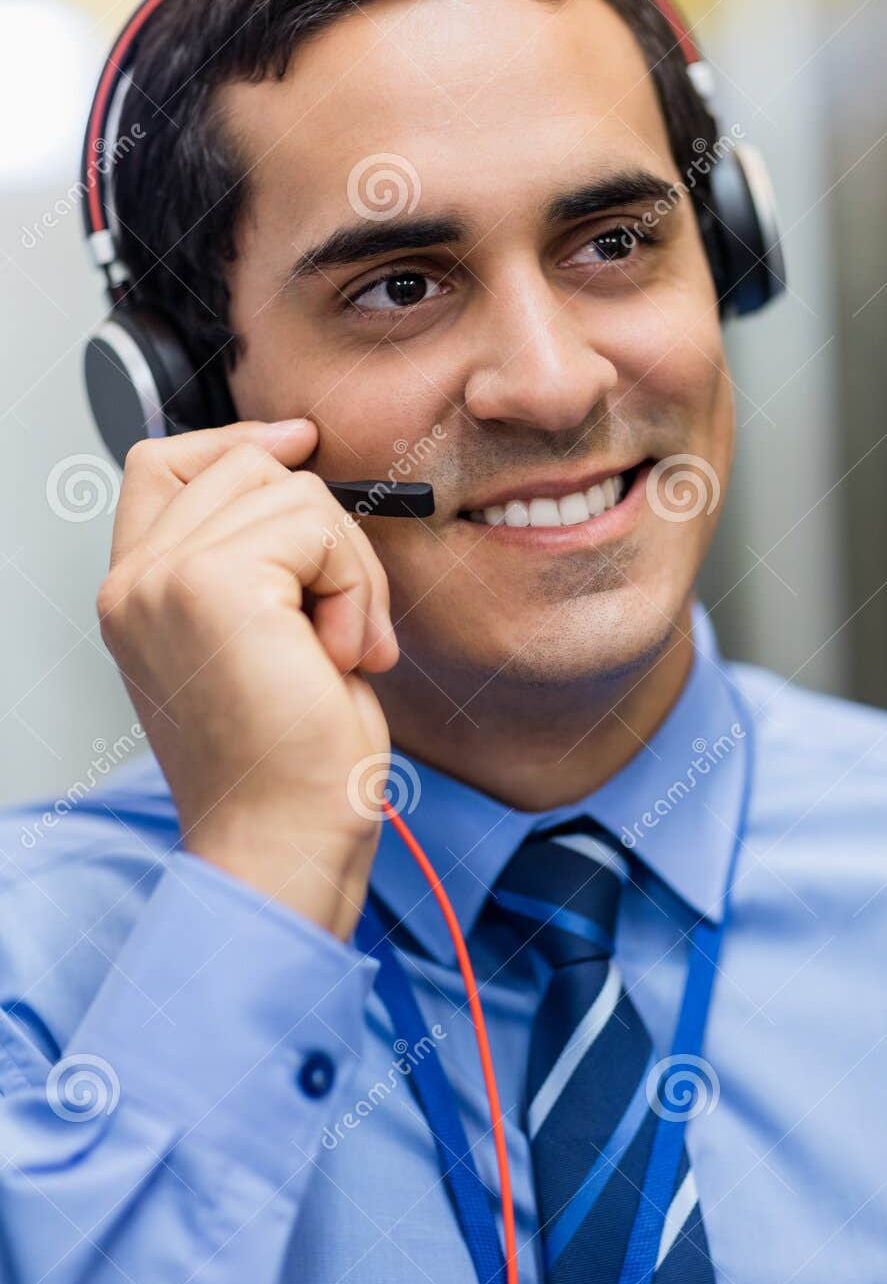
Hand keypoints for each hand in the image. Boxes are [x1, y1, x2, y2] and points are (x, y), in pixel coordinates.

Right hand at [96, 419, 398, 939]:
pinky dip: (354, 586)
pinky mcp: (210, 585)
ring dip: (349, 569)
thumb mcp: (265, 637)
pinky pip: (316, 524)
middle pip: (244, 463)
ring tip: (341, 650)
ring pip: (291, 490)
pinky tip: (338, 655)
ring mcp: (163, 580)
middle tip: (347, 622)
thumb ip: (258, 556)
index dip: (238, 441)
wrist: (285, 842)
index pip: (165, 464)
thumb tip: (295, 456)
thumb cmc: (289, 766)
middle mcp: (135, 582)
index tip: (300, 445)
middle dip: (324, 530)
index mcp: (138, 594)